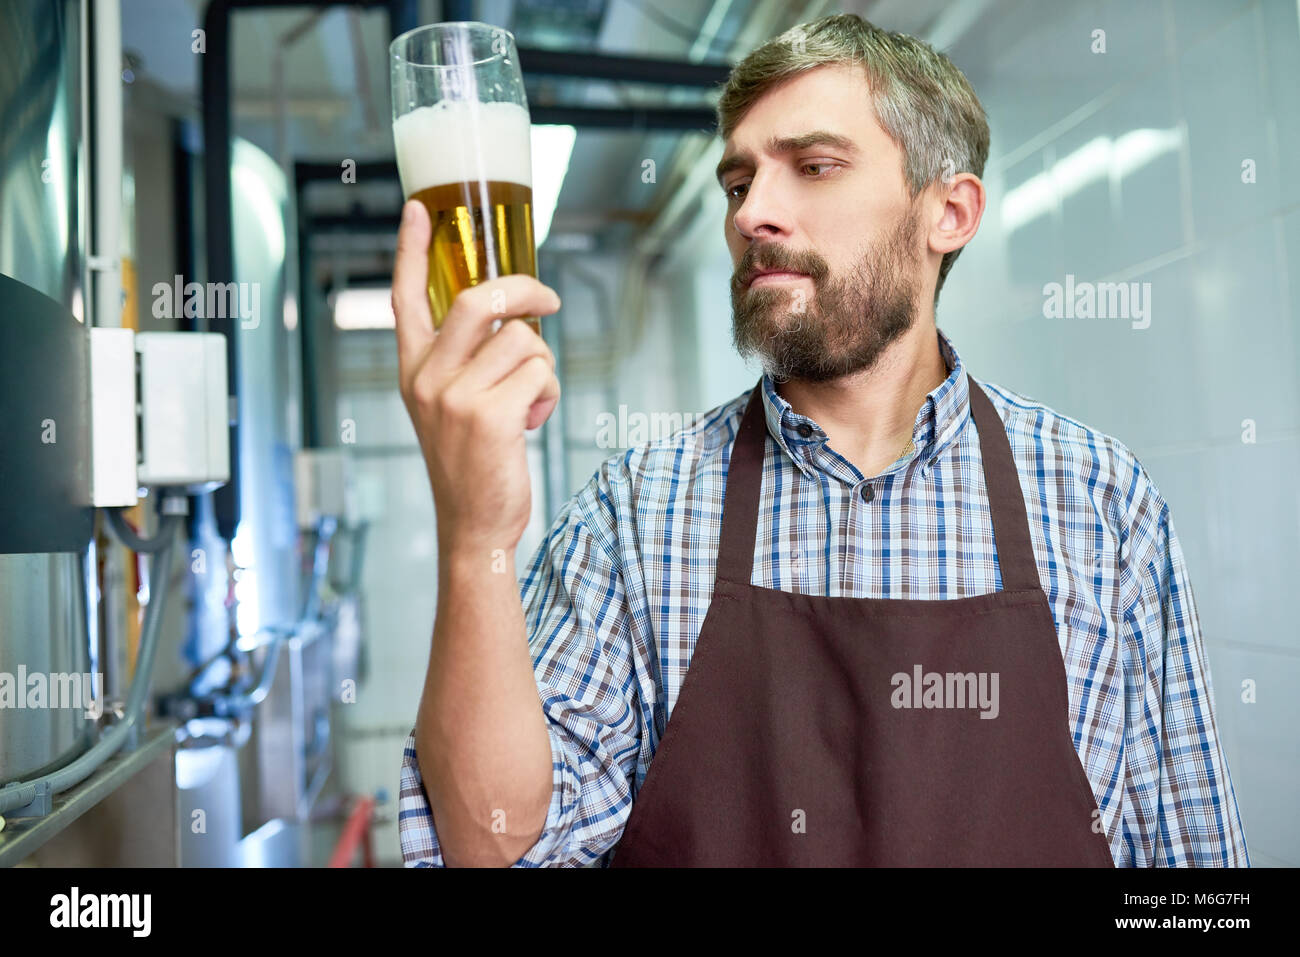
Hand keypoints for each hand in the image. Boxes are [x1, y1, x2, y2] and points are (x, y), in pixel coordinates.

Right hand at [392, 199, 561, 553]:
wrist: (473, 525)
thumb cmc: (472, 463)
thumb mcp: (452, 406)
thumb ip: (467, 361)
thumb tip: (514, 316)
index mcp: (413, 369)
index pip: (404, 297)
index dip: (409, 249)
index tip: (416, 208)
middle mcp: (427, 377)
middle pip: (478, 299)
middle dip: (524, 291)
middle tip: (549, 301)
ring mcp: (455, 396)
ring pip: (523, 339)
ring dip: (543, 366)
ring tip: (529, 401)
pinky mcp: (490, 415)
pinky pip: (539, 372)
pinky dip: (549, 392)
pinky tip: (532, 420)